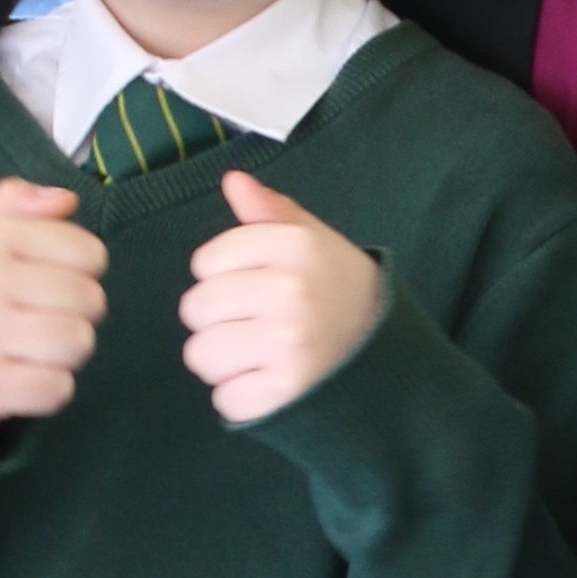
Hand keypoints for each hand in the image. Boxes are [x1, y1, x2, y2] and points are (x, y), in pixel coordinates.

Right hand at [0, 179, 107, 447]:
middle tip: (44, 319)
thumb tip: (66, 200)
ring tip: (35, 348)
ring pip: (79, 343)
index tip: (56, 280)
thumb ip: (20, 201)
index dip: (85, 271)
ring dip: (66, 354)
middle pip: (91, 301)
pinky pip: (58, 389)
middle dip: (78, 314)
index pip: (90, 254)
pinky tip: (25, 379)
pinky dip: (50, 390)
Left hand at [179, 169, 383, 423]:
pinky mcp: (283, 391)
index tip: (251, 281)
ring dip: (222, 359)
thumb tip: (232, 179)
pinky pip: (223, 397)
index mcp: (295, 245)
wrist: (380, 345)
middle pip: (196, 307)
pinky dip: (239, 395)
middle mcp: (290, 290)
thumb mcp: (309, 238)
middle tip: (253, 319)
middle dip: (216, 317)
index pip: (206, 260)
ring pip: (201, 354)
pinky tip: (267, 380)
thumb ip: (268, 210)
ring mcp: (287, 342)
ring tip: (258, 351)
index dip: (221, 272)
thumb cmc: (332, 284)